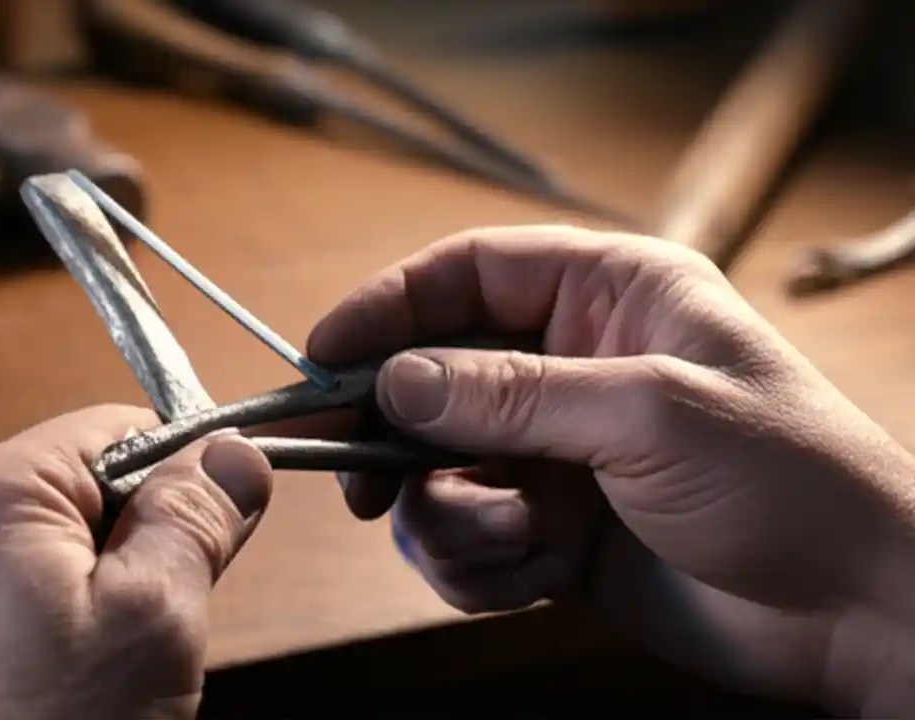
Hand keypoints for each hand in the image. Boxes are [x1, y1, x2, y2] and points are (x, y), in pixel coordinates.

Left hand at [0, 405, 271, 719]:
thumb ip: (196, 520)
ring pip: (27, 560)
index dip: (176, 473)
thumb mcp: (154, 622)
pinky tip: (44, 701)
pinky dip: (26, 640)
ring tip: (94, 680)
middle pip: (67, 497)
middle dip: (127, 550)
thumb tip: (231, 453)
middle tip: (150, 630)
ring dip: (79, 599)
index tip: (212, 526)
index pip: (109, 431)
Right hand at [306, 226, 914, 714]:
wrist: (855, 613)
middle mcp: (572, 367)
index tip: (321, 357)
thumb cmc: (791, 483)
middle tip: (350, 478)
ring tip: (518, 542)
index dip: (385, 307)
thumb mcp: (648, 414)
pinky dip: (482, 570)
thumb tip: (395, 378)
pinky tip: (542, 579)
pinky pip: (464, 542)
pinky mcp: (548, 530)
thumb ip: (511, 392)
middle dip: (389, 433)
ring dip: (453, 521)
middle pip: (431, 376)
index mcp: (609, 297)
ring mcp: (555, 452)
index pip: (466, 275)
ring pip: (435, 473)